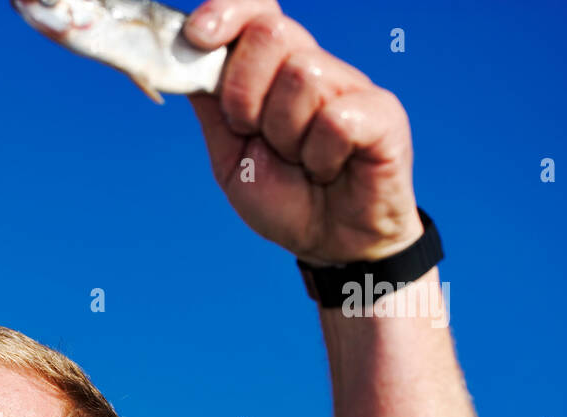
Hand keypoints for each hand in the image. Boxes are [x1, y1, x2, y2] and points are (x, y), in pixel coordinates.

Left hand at [183, 0, 422, 264]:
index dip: (226, 13)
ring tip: (301, 162)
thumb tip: (182, 57)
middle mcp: (315, 67)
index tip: (197, 37)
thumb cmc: (284, 196)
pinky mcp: (383, 115)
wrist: (329, 243)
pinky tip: (329, 170)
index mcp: (275, 71)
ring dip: (286, 136)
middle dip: (245, 93)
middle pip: (271, 33)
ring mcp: (351, 87)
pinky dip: (321, 156)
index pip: (256, 10)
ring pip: (302, 77)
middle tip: (257, 135)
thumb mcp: (230, 155)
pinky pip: (338, 118)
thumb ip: (211, 107)